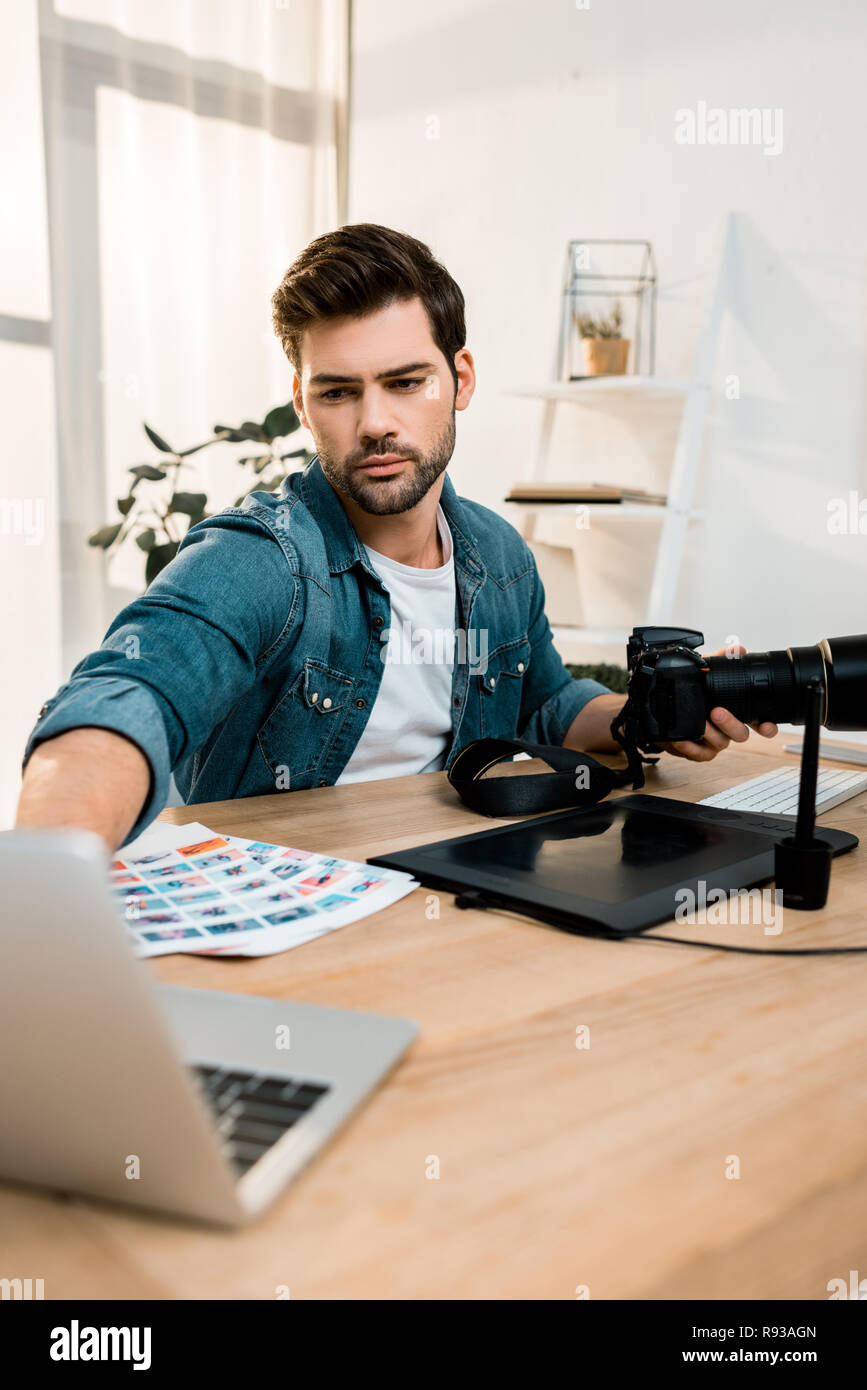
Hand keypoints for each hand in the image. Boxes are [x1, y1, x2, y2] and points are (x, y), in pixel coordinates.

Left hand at [657, 644, 777, 762]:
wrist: (661, 708)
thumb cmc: (689, 692)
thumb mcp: (702, 671)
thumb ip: (720, 659)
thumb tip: (738, 649)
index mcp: (734, 711)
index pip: (757, 721)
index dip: (766, 725)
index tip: (765, 725)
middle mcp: (726, 728)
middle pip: (741, 734)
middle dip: (731, 724)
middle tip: (717, 712)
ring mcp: (713, 741)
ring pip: (721, 743)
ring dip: (710, 733)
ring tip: (699, 722)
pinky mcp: (697, 751)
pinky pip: (699, 754)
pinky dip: (691, 748)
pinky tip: (684, 739)